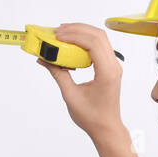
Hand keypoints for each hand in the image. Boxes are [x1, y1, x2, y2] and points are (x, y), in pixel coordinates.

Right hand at [37, 23, 126, 142]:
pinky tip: (71, 43)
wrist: (106, 127)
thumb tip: (44, 59)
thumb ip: (58, 74)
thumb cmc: (91, 117)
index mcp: (107, 73)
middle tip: (57, 31)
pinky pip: (99, 46)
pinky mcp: (110, 66)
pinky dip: (85, 40)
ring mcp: (114, 64)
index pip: (93, 43)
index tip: (57, 36)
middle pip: (98, 35)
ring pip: (100, 38)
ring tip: (62, 33)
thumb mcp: (70, 95)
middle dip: (76, 29)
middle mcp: (114, 66)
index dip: (74, 35)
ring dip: (81, 32)